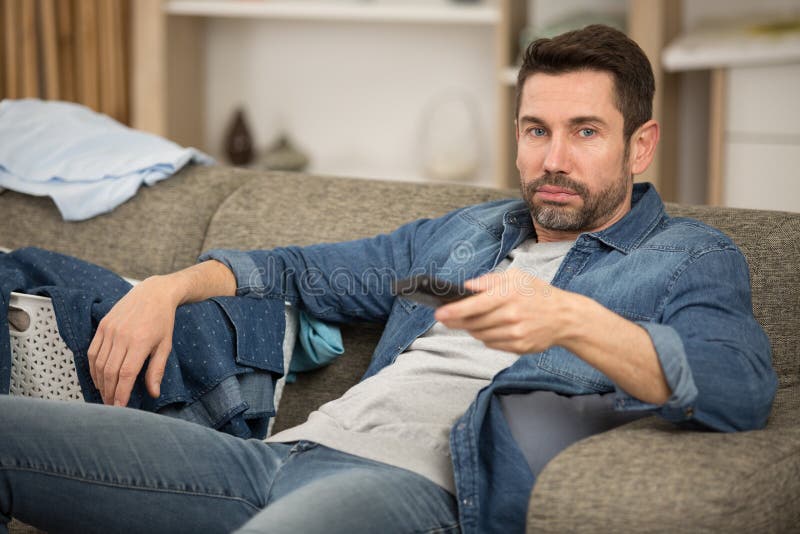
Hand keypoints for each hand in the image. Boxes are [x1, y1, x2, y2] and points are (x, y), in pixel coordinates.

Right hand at [87, 276, 179, 405]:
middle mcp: (122, 336)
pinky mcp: (102, 326)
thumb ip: (157, 370)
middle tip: (112, 406)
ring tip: (106, 395)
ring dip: (100, 383)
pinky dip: (93, 368)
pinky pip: (92, 352)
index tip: (119, 408)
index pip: (125, 374)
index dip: (120, 393)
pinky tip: (99, 378)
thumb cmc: (163, 320)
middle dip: (109, 392)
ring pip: (98, 364)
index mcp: (140, 342)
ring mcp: (109, 330)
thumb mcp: (165, 345)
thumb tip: (153, 393)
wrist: (153, 293)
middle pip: (109, 372)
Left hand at [434, 268, 572, 353]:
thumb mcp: (516, 277)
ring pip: (480, 335)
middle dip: (457, 321)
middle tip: (447, 318)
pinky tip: (489, 328)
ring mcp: (516, 333)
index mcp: (509, 295)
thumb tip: (466, 286)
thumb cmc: (538, 293)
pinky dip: (486, 337)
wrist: (564, 317)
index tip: (439, 314)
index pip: (475, 306)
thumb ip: (488, 281)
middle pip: (474, 323)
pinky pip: (492, 344)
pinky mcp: (519, 347)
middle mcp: (512, 316)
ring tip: (470, 321)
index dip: (454, 311)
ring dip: (471, 329)